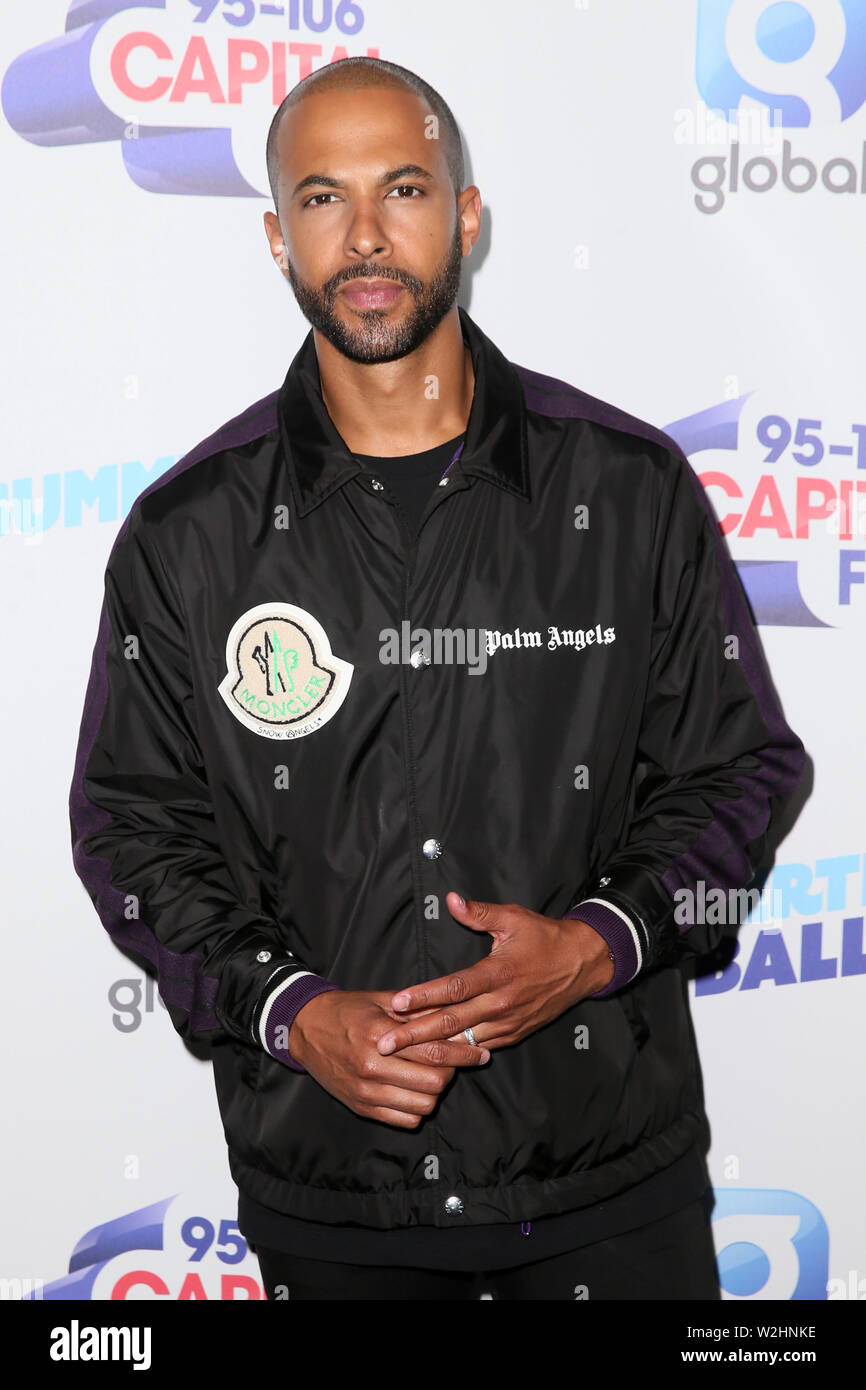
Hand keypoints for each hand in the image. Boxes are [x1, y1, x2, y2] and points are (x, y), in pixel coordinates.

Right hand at [287, 988, 489, 1129]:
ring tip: (432, 1075)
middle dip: (451, 1073)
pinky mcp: (361, 1107)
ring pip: (422, 1106)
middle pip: (433, 1083)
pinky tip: (414, 1091)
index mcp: (380, 1035)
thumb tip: (455, 1015)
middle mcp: (372, 1066)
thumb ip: (417, 1010)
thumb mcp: (381, 1000)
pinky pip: (404, 1120)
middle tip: (454, 1062)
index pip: (434, 1051)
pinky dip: (417, 1109)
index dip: (463, 1054)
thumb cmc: (347, 1010)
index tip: (480, 1054)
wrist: (305, 1028)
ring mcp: (365, 1091)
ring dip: (435, 1092)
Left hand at [375, 894, 614, 1056]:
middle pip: (451, 1023)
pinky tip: (431, 1056)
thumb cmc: (544, 937)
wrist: (581, 963)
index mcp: (499, 973)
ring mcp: (508, 1023)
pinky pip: (478, 1048)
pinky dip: (454, 1052)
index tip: (396, 1002)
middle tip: (383, 1044)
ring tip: (398, 1055)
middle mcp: (502, 1003)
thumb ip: (479, 912)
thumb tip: (451, 899)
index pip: (454, 988)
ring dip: (430, 1047)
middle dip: (414, 1035)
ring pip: (463, 1041)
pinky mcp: (513, 1034)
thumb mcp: (514, 917)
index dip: (424, 996)